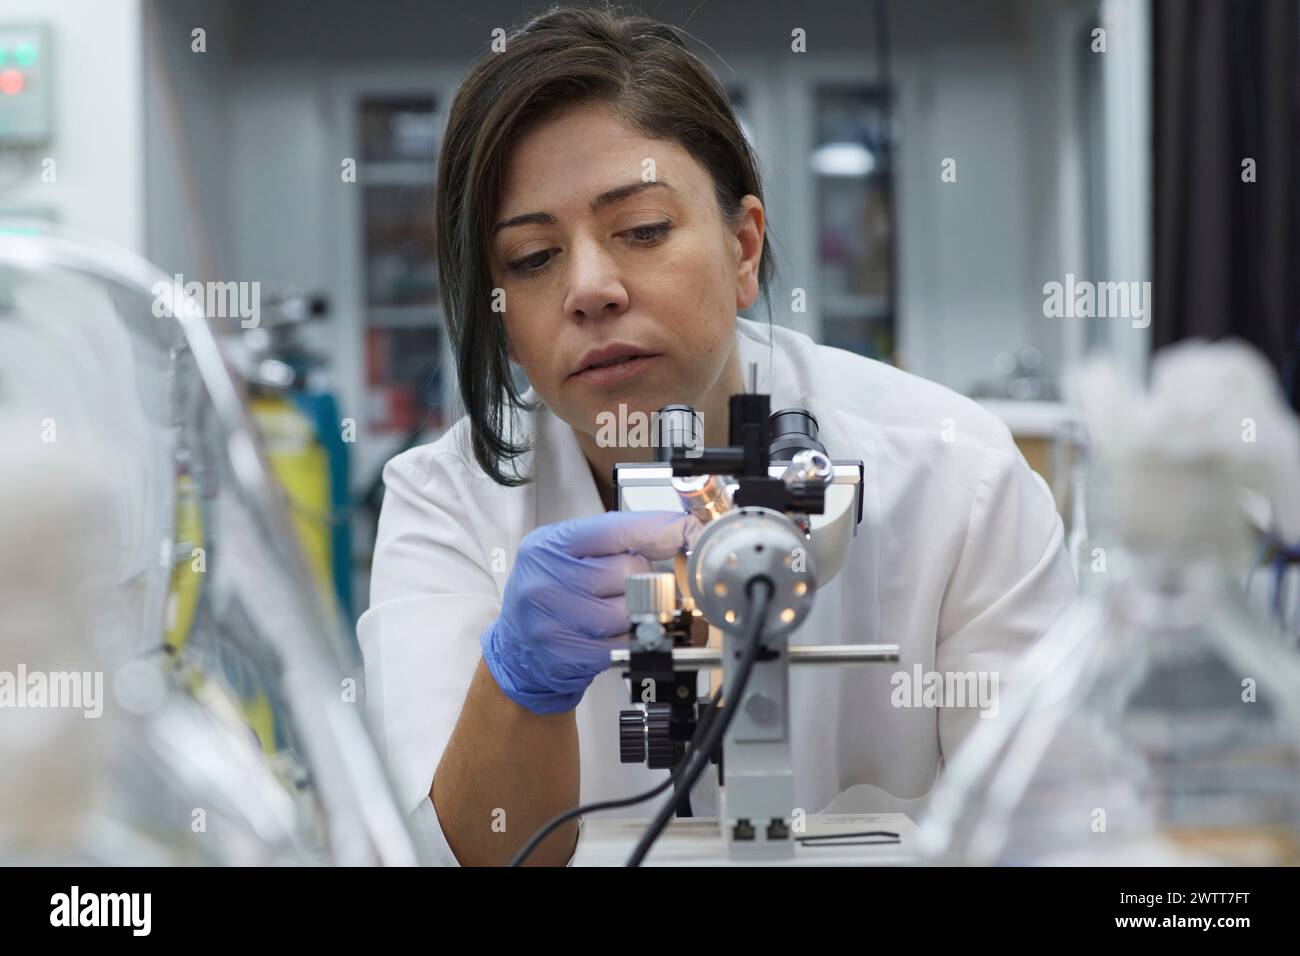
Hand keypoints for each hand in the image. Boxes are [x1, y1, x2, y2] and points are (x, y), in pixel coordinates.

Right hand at [480, 510, 701, 713]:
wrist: (517, 648)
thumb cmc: (553, 594)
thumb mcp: (572, 554)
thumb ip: (620, 540)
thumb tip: (681, 531)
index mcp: (551, 544)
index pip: (617, 530)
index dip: (661, 529)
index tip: (690, 531)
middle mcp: (545, 578)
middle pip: (630, 572)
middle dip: (643, 580)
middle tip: (626, 588)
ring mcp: (552, 619)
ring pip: (631, 611)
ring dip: (638, 613)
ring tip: (619, 612)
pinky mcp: (565, 654)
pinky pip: (623, 644)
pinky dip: (630, 640)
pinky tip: (615, 635)